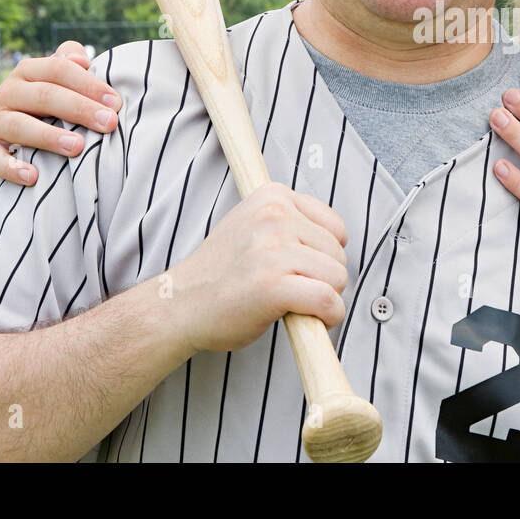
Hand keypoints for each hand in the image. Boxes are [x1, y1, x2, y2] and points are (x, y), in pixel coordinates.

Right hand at [0, 41, 122, 185]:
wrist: (18, 130)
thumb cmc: (53, 101)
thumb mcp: (61, 78)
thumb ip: (71, 63)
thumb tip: (81, 60)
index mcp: (29, 70)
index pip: (59, 69)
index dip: (89, 84)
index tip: (116, 103)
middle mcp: (8, 91)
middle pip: (44, 96)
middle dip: (79, 109)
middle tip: (108, 124)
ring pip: (19, 126)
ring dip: (49, 136)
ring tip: (77, 147)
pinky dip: (11, 168)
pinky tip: (33, 177)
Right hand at [167, 183, 348, 353]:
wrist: (179, 305)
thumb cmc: (221, 274)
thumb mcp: (252, 226)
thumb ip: (290, 223)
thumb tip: (340, 239)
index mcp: (272, 197)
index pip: (335, 227)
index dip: (325, 256)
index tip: (303, 270)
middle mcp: (274, 217)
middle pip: (338, 254)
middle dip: (325, 279)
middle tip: (293, 291)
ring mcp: (272, 250)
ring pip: (337, 277)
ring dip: (327, 300)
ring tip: (294, 305)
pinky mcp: (273, 285)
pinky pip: (328, 301)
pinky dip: (328, 317)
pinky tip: (311, 322)